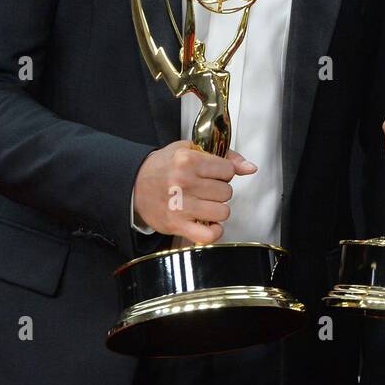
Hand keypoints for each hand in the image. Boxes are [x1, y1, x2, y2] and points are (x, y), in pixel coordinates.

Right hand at [133, 140, 255, 241]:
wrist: (134, 184)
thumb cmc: (164, 166)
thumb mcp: (191, 149)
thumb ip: (225, 156)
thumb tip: (250, 168)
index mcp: (188, 160)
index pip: (228, 170)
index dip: (224, 172)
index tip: (214, 174)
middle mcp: (184, 182)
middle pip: (226, 191)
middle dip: (220, 190)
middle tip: (206, 189)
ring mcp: (180, 205)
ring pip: (222, 211)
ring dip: (217, 209)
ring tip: (205, 204)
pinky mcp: (176, 225)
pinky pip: (208, 235)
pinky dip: (213, 231)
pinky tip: (208, 222)